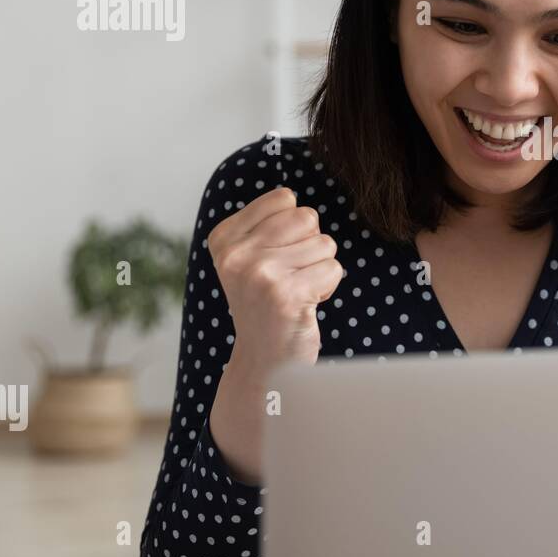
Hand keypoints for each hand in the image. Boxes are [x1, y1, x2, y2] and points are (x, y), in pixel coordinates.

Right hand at [207, 186, 343, 378]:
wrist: (263, 362)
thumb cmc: (266, 304)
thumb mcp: (249, 259)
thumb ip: (265, 224)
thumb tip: (290, 194)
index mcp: (224, 238)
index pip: (284, 198)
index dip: (293, 227)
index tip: (277, 257)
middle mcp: (236, 254)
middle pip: (306, 217)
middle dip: (311, 245)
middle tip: (291, 276)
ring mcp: (260, 274)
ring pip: (324, 243)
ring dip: (320, 269)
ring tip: (297, 292)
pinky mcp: (287, 294)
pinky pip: (333, 268)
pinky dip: (328, 287)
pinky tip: (305, 305)